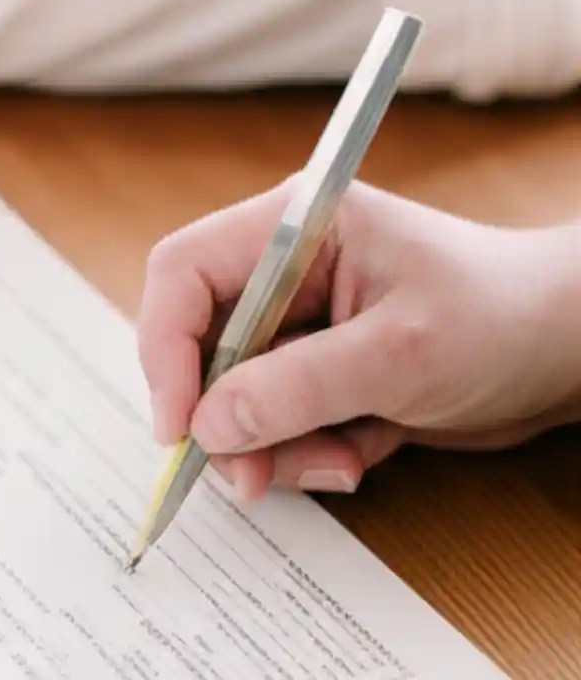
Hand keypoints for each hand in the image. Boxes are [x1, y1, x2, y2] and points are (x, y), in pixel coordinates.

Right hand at [138, 178, 580, 501]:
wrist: (569, 352)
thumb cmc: (503, 318)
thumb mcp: (397, 354)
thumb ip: (296, 387)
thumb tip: (209, 427)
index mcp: (294, 229)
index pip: (183, 274)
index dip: (166, 348)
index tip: (180, 425)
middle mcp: (282, 274)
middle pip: (198, 347)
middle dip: (224, 417)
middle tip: (248, 476)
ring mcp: (298, 327)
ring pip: (233, 398)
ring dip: (273, 447)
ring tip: (340, 460)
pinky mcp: (315, 374)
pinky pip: (274, 425)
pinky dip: (307, 453)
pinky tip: (362, 452)